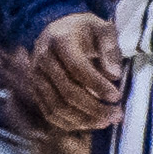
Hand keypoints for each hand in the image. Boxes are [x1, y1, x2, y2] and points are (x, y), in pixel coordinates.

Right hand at [13, 11, 129, 136]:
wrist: (58, 29)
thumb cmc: (86, 30)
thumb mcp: (103, 29)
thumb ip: (110, 49)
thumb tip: (114, 75)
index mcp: (60, 41)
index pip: (77, 68)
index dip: (97, 84)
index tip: (116, 96)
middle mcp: (43, 60)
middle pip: (66, 91)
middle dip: (93, 107)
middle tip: (116, 114)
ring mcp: (36, 77)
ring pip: (56, 106)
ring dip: (82, 119)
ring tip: (106, 122)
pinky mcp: (35, 90)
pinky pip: (49, 112)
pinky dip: (68, 122)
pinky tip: (89, 124)